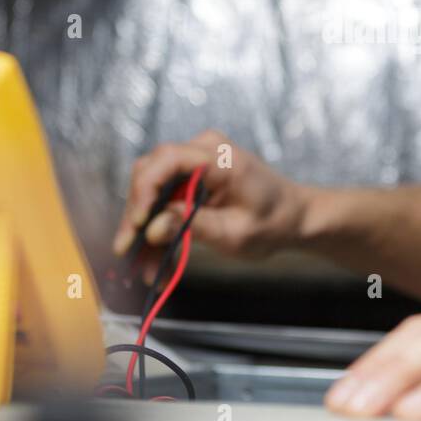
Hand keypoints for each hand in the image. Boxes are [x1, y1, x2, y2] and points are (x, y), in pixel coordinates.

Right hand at [112, 129, 308, 281]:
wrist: (292, 217)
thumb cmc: (272, 223)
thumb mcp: (235, 233)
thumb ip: (193, 226)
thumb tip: (153, 228)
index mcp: (220, 157)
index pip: (168, 159)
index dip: (145, 190)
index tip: (139, 225)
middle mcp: (204, 150)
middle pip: (151, 174)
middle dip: (136, 216)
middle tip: (127, 253)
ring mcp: (196, 161)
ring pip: (152, 190)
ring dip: (145, 230)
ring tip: (145, 269)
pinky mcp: (191, 177)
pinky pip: (164, 198)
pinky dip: (159, 229)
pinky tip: (157, 262)